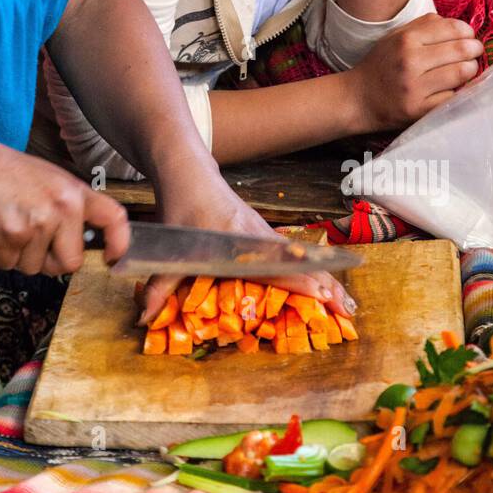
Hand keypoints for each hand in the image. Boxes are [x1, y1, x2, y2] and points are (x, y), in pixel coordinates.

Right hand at [0, 144, 129, 275]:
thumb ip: (71, 208)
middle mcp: (61, 210)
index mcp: (75, 193)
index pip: (114, 218)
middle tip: (34, 242)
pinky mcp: (10, 238)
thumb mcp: (52, 180)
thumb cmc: (10, 174)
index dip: (119, 243)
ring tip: (10, 227)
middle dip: (51, 262)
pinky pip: (9, 265)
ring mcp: (36, 225)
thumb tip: (82, 241)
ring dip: (20, 257)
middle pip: (70, 263)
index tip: (110, 257)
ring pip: (35, 268)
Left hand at [136, 164, 354, 327]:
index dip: (298, 281)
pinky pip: (295, 254)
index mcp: (238, 241)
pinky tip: (328, 283)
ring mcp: (265, 233)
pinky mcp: (265, 232)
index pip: (273, 265)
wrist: (190, 173)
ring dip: (325, 280)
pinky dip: (314, 270)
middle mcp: (258, 236)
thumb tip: (145, 318)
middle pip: (297, 264)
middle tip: (347, 310)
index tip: (322, 294)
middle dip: (324, 286)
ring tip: (346, 304)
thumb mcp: (169, 251)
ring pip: (301, 260)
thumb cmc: (181, 211)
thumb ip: (160, 285)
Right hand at [349, 12, 482, 131]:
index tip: (468, 37)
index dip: (468, 32)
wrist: (358, 99)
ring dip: (470, 70)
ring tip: (467, 69)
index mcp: (405, 40)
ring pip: (461, 73)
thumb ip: (424, 26)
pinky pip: (453, 97)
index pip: (453, 28)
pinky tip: (456, 88)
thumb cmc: (381, 66)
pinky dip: (459, 91)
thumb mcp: (394, 37)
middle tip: (474, 52)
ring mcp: (414, 87)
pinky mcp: (418, 110)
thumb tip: (458, 26)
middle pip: (461, 50)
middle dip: (474, 50)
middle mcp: (410, 61)